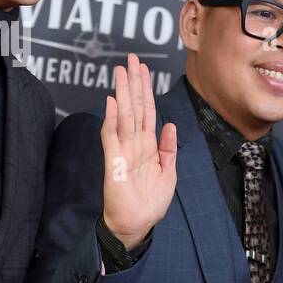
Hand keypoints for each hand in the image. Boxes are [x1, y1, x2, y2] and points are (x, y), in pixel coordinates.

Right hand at [101, 54, 177, 248]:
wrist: (138, 223)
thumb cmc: (151, 201)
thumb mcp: (168, 172)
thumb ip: (168, 148)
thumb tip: (170, 124)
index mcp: (148, 145)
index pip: (147, 111)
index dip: (146, 89)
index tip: (143, 69)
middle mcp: (135, 143)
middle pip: (135, 106)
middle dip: (134, 82)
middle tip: (131, 59)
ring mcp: (123, 150)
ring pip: (124, 115)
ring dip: (123, 93)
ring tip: (121, 71)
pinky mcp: (113, 161)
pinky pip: (112, 137)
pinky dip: (112, 120)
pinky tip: (113, 103)